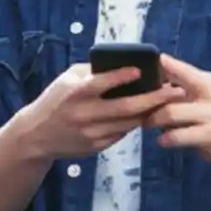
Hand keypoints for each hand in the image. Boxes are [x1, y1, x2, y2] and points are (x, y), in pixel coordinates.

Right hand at [18, 63, 184, 160]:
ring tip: (169, 102)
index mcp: (76, 93)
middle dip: (154, 99)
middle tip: (175, 91)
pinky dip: (136, 123)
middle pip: (126, 108)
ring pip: (129, 123)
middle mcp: (85, 114)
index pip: (102, 83)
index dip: (122, 76)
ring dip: (151, 112)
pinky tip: (149, 114)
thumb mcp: (67, 79)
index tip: (141, 69)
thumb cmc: (55, 100)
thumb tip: (122, 64)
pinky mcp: (96, 147)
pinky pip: (122, 133)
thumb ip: (91, 72)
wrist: (36, 135)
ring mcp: (91, 133)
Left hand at [145, 54, 210, 166]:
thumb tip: (147, 83)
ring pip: (172, 114)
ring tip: (147, 124)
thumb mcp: (200, 95)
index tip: (139, 70)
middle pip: (170, 92)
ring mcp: (210, 115)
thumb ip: (178, 88)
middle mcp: (207, 93)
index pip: (177, 68)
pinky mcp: (210, 135)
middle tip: (136, 108)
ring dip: (154, 120)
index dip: (157, 67)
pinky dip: (166, 139)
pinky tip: (162, 140)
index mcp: (202, 80)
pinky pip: (179, 136)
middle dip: (149, 102)